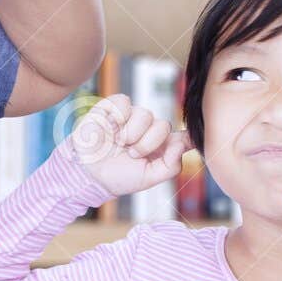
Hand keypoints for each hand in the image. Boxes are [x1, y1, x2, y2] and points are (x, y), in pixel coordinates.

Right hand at [66, 94, 191, 197]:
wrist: (88, 174)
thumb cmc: (117, 177)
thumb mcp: (149, 178)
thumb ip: (171, 166)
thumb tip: (182, 144)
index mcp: (160, 147)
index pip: (181, 136)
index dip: (190, 135)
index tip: (192, 138)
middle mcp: (148, 129)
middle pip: (164, 125)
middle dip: (148, 143)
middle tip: (132, 154)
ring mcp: (131, 117)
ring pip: (145, 114)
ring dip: (132, 133)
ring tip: (120, 144)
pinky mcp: (112, 108)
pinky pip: (124, 102)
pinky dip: (119, 116)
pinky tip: (112, 128)